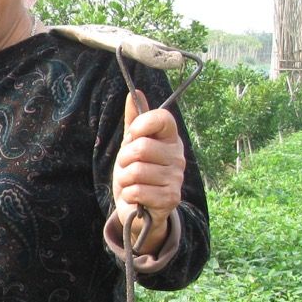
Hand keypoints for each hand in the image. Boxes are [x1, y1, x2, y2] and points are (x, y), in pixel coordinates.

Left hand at [112, 90, 184, 253]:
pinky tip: (136, 197)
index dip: (141, 125)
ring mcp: (176, 178)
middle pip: (140, 148)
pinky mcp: (170, 198)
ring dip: (124, 180)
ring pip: (135, 172)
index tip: (134, 136)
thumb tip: (134, 92)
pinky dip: (129, 195)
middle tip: (126, 167)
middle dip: (123, 159)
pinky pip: (137, 191)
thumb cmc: (136, 173)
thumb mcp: (132, 145)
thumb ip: (135, 121)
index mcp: (170, 139)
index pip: (162, 118)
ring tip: (131, 183)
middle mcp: (177, 156)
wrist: (140, 209)